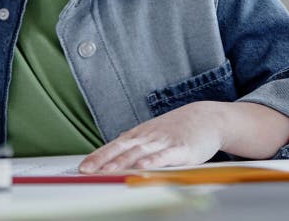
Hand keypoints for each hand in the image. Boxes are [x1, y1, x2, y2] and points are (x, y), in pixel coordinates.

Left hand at [79, 101, 225, 172]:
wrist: (206, 118)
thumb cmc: (177, 128)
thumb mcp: (152, 133)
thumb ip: (135, 142)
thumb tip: (114, 147)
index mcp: (140, 135)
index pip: (114, 146)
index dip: (98, 156)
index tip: (83, 167)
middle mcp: (148, 137)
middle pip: (122, 149)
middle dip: (103, 160)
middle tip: (87, 170)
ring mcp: (164, 142)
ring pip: (140, 152)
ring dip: (123, 162)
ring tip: (108, 170)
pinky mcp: (181, 149)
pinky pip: (165, 156)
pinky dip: (153, 161)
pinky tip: (143, 167)